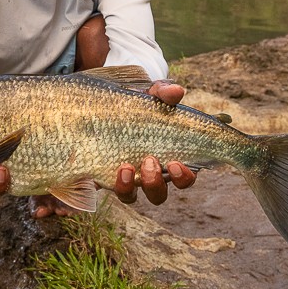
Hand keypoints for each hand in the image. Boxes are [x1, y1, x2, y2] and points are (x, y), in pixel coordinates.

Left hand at [113, 79, 196, 204]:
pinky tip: (108, 169)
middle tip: (150, 160)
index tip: (176, 163)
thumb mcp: (150, 96)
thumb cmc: (137, 104)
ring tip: (126, 166)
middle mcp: (147, 174)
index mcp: (167, 158)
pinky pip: (106, 188)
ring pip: (131, 196)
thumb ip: (164, 93)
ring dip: (129, 186)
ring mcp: (124, 177)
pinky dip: (110, 183)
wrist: (103, 104)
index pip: (184, 177)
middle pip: (158, 194)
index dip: (184, 176)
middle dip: (156, 183)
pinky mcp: (103, 175)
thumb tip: (177, 91)